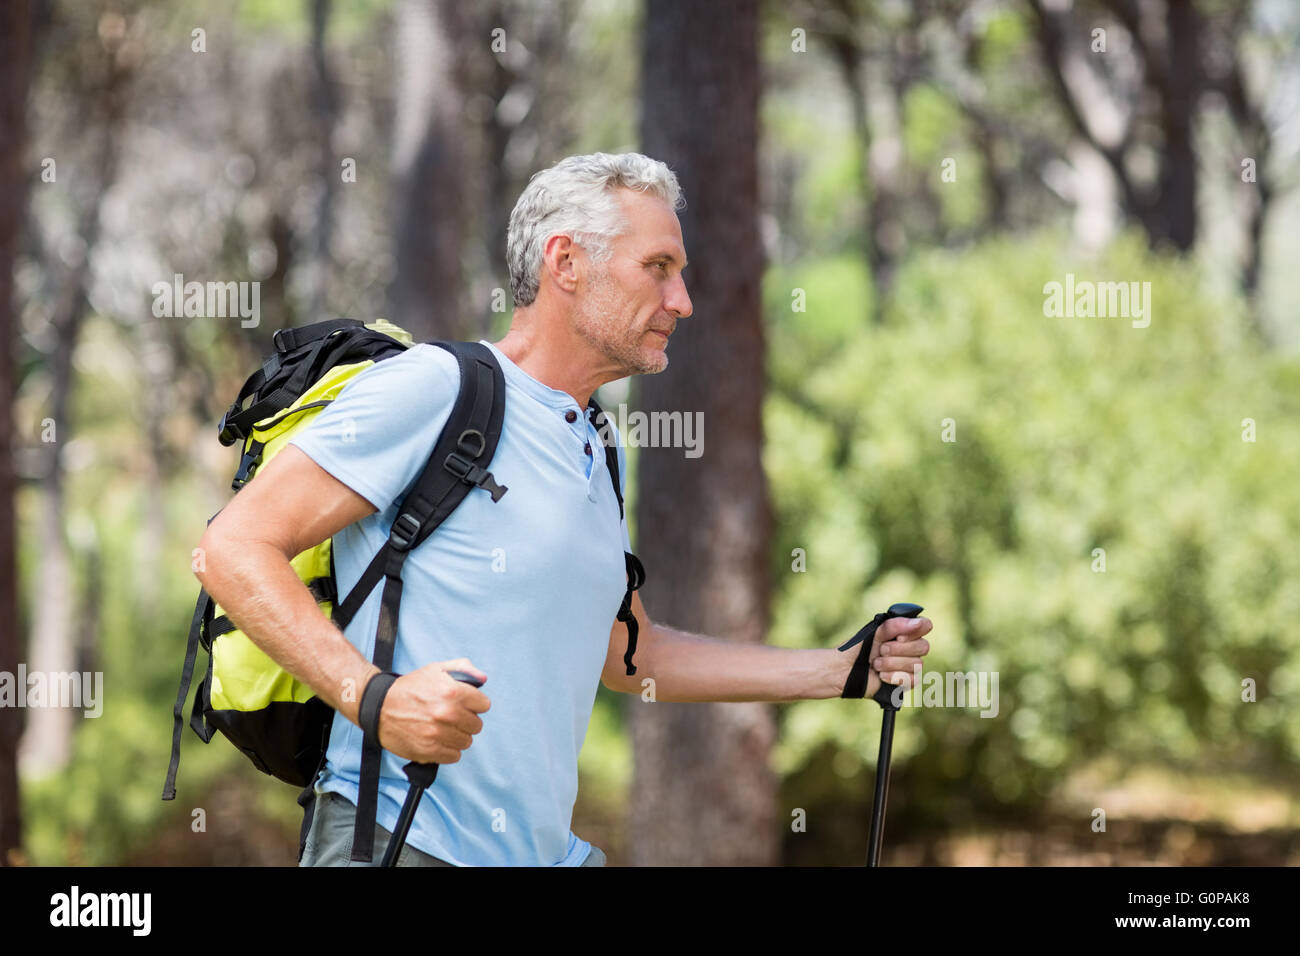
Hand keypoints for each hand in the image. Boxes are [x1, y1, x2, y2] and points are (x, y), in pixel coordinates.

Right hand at [376, 658, 490, 763]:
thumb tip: (482, 679)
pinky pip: (454, 756)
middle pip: (476, 725)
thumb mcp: (436, 669)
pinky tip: (438, 740)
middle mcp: (447, 713)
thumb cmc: (410, 688)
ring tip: (444, 729)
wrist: (379, 706)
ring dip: (457, 736)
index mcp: (452, 692)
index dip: (475, 704)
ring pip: (466, 742)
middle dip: (467, 721)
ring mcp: (438, 734)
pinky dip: (448, 750)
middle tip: (452, 717)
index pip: (484, 705)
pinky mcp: (429, 750)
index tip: (465, 705)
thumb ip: (463, 669)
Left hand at [832, 616, 932, 698]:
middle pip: (923, 647)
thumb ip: (895, 625)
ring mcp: (909, 665)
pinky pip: (912, 679)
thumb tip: (917, 622)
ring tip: (876, 664)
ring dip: (892, 664)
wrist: (845, 669)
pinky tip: (881, 676)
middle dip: (899, 649)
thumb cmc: (859, 648)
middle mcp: (910, 648)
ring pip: (917, 664)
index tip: (899, 636)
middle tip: (881, 650)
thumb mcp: (875, 632)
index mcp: (904, 632)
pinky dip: (894, 677)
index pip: (925, 626)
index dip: (916, 631)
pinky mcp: (906, 682)